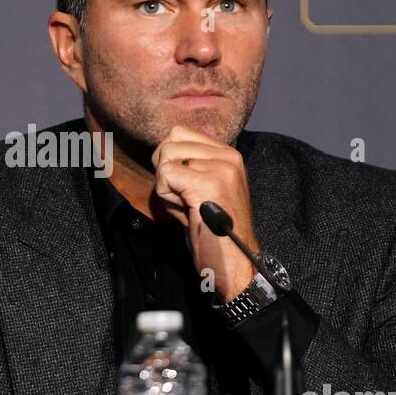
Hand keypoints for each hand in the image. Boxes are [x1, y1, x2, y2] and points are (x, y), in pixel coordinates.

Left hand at [151, 125, 258, 300]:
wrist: (235, 261)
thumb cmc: (215, 232)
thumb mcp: (205, 190)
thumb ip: (189, 166)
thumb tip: (161, 152)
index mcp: (229, 155)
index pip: (180, 133)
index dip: (169, 159)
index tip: (182, 187)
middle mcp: (228, 156)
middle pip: (169, 141)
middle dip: (165, 171)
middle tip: (183, 199)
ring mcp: (220, 167)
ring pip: (166, 157)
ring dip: (166, 185)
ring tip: (187, 205)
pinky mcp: (208, 183)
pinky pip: (165, 175)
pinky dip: (166, 196)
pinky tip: (186, 211)